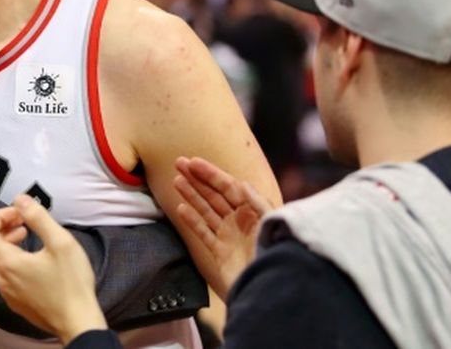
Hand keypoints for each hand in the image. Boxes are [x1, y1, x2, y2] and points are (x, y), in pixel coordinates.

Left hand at [0, 195, 106, 343]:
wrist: (78, 322)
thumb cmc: (72, 284)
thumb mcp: (61, 242)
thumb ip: (38, 217)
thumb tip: (21, 200)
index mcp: (7, 263)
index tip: (19, 214)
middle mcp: (0, 279)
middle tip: (21, 221)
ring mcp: (6, 292)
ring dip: (3, 242)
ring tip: (25, 234)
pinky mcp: (14, 301)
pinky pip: (0, 274)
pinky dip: (8, 258)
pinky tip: (29, 257)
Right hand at [172, 156, 272, 297]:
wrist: (269, 288)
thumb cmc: (274, 254)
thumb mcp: (271, 224)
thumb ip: (257, 203)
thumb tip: (241, 183)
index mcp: (252, 210)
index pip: (228, 186)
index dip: (210, 173)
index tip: (193, 162)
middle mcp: (239, 220)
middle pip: (214, 195)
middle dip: (197, 179)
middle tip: (178, 164)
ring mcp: (228, 235)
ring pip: (206, 210)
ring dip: (191, 195)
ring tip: (176, 181)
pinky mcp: (220, 252)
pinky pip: (203, 232)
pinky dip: (191, 220)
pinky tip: (181, 208)